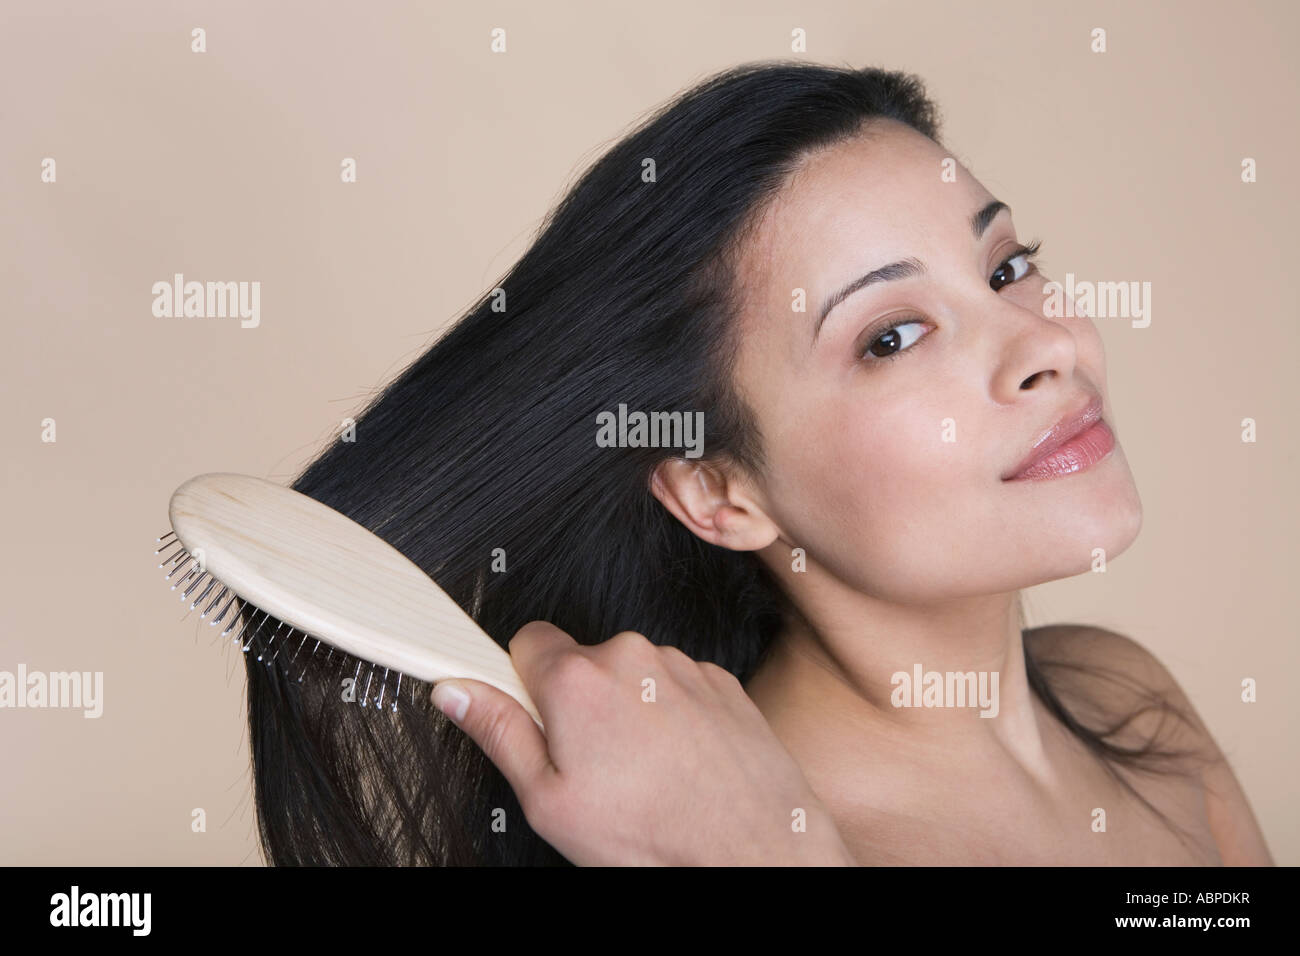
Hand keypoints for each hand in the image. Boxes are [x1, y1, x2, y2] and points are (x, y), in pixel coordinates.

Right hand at [430, 620, 856, 865]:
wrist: (753, 845)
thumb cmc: (653, 833)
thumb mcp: (549, 801)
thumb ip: (499, 733)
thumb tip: (456, 692)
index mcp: (577, 678)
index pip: (525, 640)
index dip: (523, 682)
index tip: (533, 715)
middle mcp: (631, 655)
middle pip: (581, 662)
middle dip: (577, 704)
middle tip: (592, 766)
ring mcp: (680, 664)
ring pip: (631, 676)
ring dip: (627, 710)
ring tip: (643, 774)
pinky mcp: (718, 680)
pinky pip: (675, 686)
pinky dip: (670, 717)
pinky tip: (677, 764)